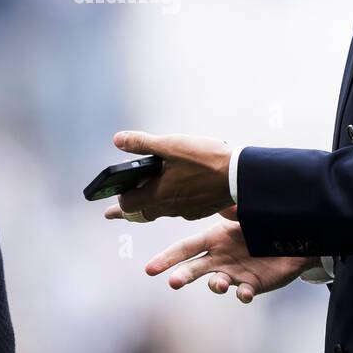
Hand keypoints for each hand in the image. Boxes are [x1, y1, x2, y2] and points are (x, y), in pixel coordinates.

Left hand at [103, 131, 233, 221]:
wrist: (239, 175)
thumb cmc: (204, 160)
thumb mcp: (169, 145)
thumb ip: (142, 143)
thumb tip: (118, 140)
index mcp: (157, 195)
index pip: (127, 205)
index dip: (118, 199)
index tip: (113, 196)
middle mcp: (169, 208)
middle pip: (143, 212)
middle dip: (129, 210)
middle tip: (116, 212)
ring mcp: (186, 211)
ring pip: (162, 210)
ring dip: (153, 201)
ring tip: (150, 191)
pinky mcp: (200, 209)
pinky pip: (181, 208)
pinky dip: (174, 199)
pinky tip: (180, 187)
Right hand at [146, 206, 319, 302]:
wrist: (293, 241)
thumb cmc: (264, 223)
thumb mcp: (246, 210)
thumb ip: (231, 206)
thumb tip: (218, 195)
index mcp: (214, 238)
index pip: (186, 248)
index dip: (167, 257)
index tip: (150, 269)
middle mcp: (219, 257)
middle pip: (194, 268)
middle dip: (182, 275)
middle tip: (172, 282)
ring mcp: (233, 272)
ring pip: (216, 282)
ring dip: (215, 284)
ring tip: (219, 283)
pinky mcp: (251, 285)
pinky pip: (243, 292)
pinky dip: (242, 294)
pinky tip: (244, 292)